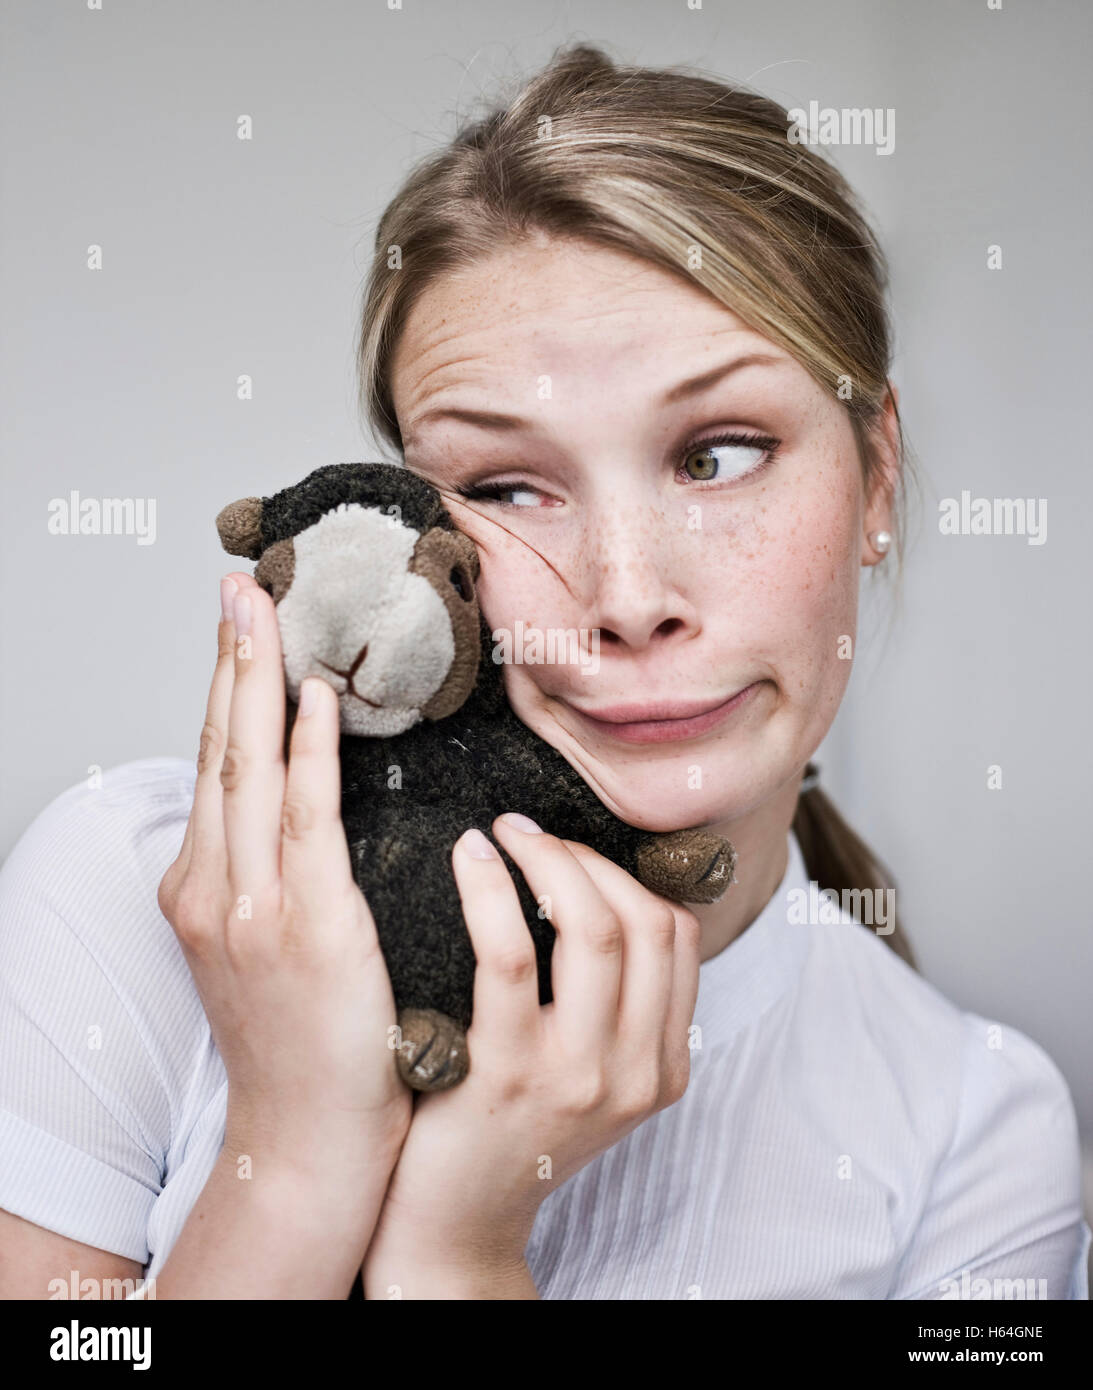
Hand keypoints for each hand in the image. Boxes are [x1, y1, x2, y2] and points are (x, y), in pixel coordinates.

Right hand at [157, 574, 410, 1184]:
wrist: (305, 1137)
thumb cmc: (302, 1043)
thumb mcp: (266, 948)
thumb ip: (277, 875)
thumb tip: (311, 804)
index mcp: (201, 891)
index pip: (214, 767)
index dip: (224, 690)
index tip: (237, 626)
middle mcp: (212, 890)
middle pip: (219, 751)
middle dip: (228, 661)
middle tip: (240, 586)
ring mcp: (251, 908)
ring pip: (249, 770)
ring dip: (258, 682)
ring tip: (265, 611)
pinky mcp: (305, 927)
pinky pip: (306, 820)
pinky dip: (307, 753)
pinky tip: (315, 699)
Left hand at [362, 813, 701, 1297]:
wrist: (453, 1228)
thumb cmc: (507, 1133)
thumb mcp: (590, 1079)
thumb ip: (610, 1007)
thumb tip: (591, 891)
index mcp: (662, 1067)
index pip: (676, 936)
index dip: (626, 875)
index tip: (572, 853)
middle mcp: (634, 1072)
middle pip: (640, 921)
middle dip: (585, 857)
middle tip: (529, 832)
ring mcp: (578, 1075)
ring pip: (592, 927)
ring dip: (545, 859)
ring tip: (501, 834)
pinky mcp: (509, 1075)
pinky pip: (510, 954)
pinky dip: (490, 890)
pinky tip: (469, 860)